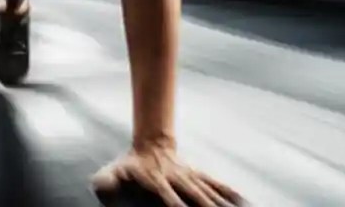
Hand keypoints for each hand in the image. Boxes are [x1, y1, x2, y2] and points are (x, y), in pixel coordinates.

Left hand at [91, 141, 243, 205]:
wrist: (150, 144)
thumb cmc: (128, 166)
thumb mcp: (111, 171)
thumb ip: (105, 181)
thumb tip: (103, 188)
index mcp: (155, 180)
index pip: (166, 196)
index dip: (174, 205)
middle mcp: (175, 177)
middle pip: (193, 195)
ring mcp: (188, 175)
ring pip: (206, 190)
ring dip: (218, 201)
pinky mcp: (197, 174)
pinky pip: (215, 183)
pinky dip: (228, 190)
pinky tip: (241, 199)